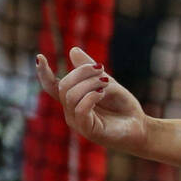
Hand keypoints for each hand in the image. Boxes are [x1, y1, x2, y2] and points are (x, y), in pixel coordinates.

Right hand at [35, 46, 150, 153]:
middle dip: (81, 72)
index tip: (39, 56)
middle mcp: (71, 111)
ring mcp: (78, 122)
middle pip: (64, 86)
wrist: (140, 126)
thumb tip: (72, 50)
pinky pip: (81, 110)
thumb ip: (89, 70)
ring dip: (90, 83)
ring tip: (106, 82)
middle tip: (102, 69)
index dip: (43, 73)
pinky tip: (102, 93)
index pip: (51, 86)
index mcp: (73, 100)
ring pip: (71, 96)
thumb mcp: (107, 82)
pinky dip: (91, 97)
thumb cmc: (122, 106)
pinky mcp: (89, 130)